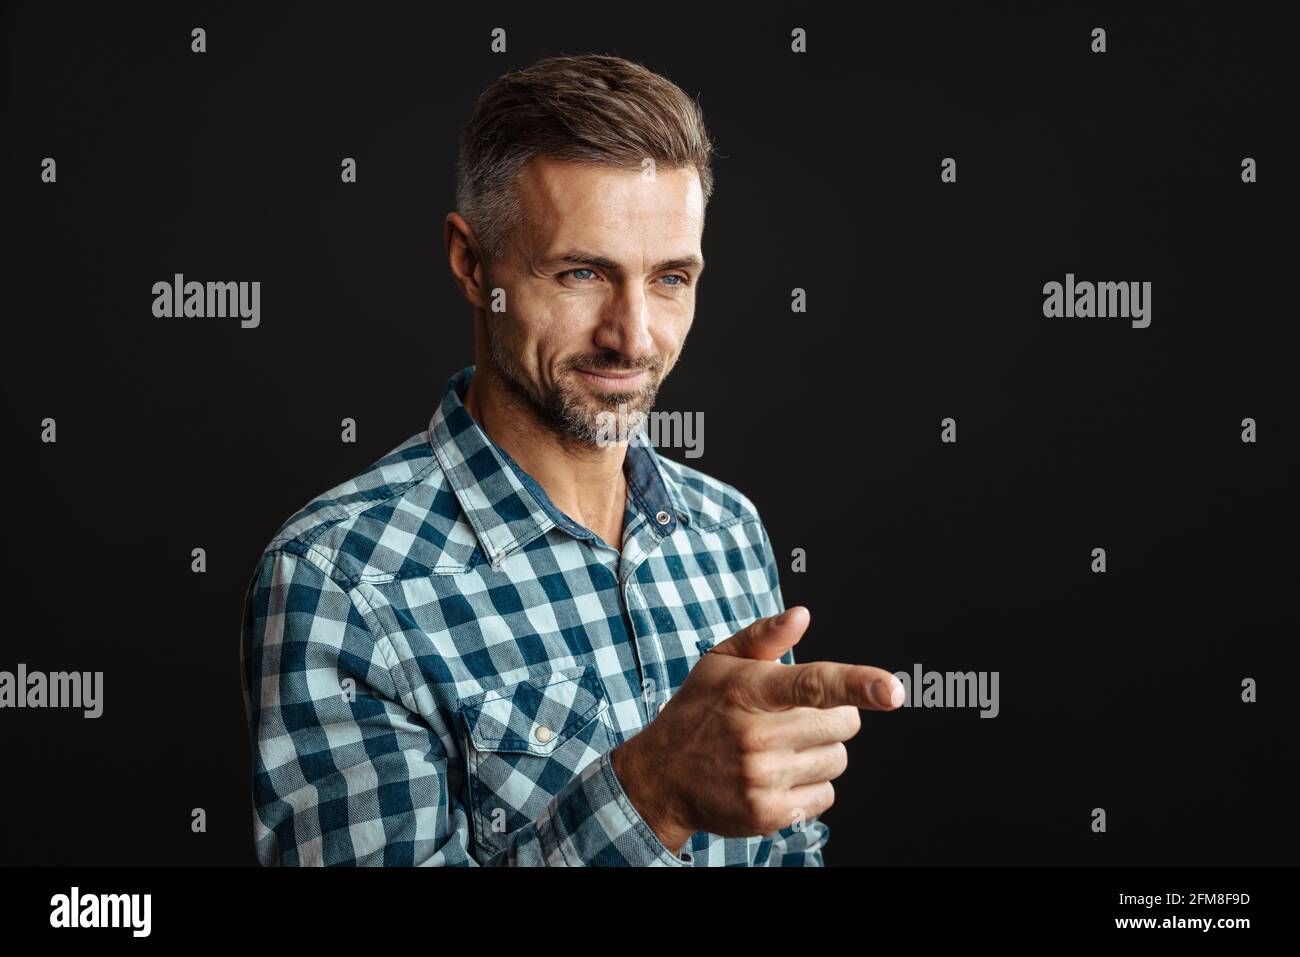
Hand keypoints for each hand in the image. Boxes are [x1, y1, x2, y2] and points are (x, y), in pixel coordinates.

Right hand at [610, 607, 901, 852]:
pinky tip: (778, 775)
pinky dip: (811, 785)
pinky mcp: (767, 814)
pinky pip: (825, 796)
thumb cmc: (698, 710)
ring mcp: (761, 778)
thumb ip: (763, 636)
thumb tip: (802, 615)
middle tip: (795, 716)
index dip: (857, 684)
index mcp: (749, 690)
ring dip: (821, 751)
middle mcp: (756, 736)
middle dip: (832, 717)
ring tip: (781, 747)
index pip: (812, 684)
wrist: (659, 777)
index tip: (892, 690)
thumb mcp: (719, 661)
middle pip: (844, 724)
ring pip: (837, 760)